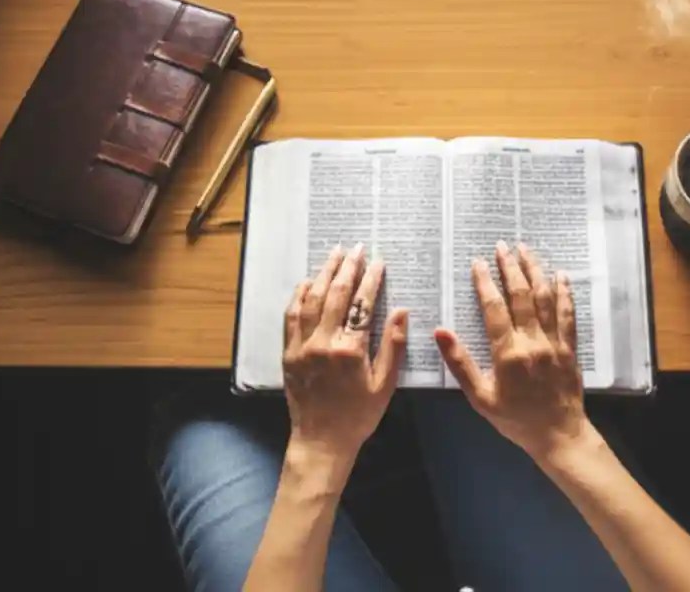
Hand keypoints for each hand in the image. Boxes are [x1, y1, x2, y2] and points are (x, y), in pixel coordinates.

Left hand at [283, 244, 407, 461]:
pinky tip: (307, 281)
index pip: (362, 304)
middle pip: (335, 295)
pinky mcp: (288, 352)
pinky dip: (299, 295)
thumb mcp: (385, 384)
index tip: (378, 262)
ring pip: (311, 300)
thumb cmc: (359, 415)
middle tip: (356, 248)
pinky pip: (291, 316)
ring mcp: (302, 346)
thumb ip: (393, 346)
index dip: (371, 280)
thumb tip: (401, 311)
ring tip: (334, 255)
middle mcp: (323, 343)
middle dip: (347, 268)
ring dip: (323, 274)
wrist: (321, 440)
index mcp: (351, 351)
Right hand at [436, 241, 589, 458]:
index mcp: (508, 353)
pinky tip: (561, 275)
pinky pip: (568, 314)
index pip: (494, 308)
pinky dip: (564, 292)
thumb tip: (440, 331)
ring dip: (536, 271)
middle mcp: (532, 342)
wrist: (558, 434)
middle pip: (521, 295)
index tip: (478, 262)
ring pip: (546, 298)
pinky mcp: (570, 347)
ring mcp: (554, 343)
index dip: (485, 282)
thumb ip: (460, 363)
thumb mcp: (480, 397)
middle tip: (502, 246)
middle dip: (511, 267)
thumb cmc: (515, 419)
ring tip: (526, 250)